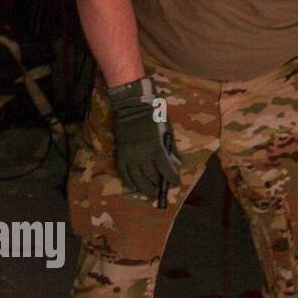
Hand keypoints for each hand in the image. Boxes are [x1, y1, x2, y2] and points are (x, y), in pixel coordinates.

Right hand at [108, 77, 180, 199]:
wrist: (131, 106)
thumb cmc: (153, 116)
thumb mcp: (167, 131)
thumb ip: (171, 149)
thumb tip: (177, 165)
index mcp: (156, 148)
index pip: (166, 170)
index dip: (173, 179)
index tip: (176, 183)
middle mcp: (142, 156)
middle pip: (152, 178)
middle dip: (159, 185)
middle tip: (163, 188)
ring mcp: (130, 157)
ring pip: (138, 180)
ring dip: (146, 188)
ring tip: (151, 192)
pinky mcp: (120, 156)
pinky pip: (124, 175)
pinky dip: (130, 183)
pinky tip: (136, 187)